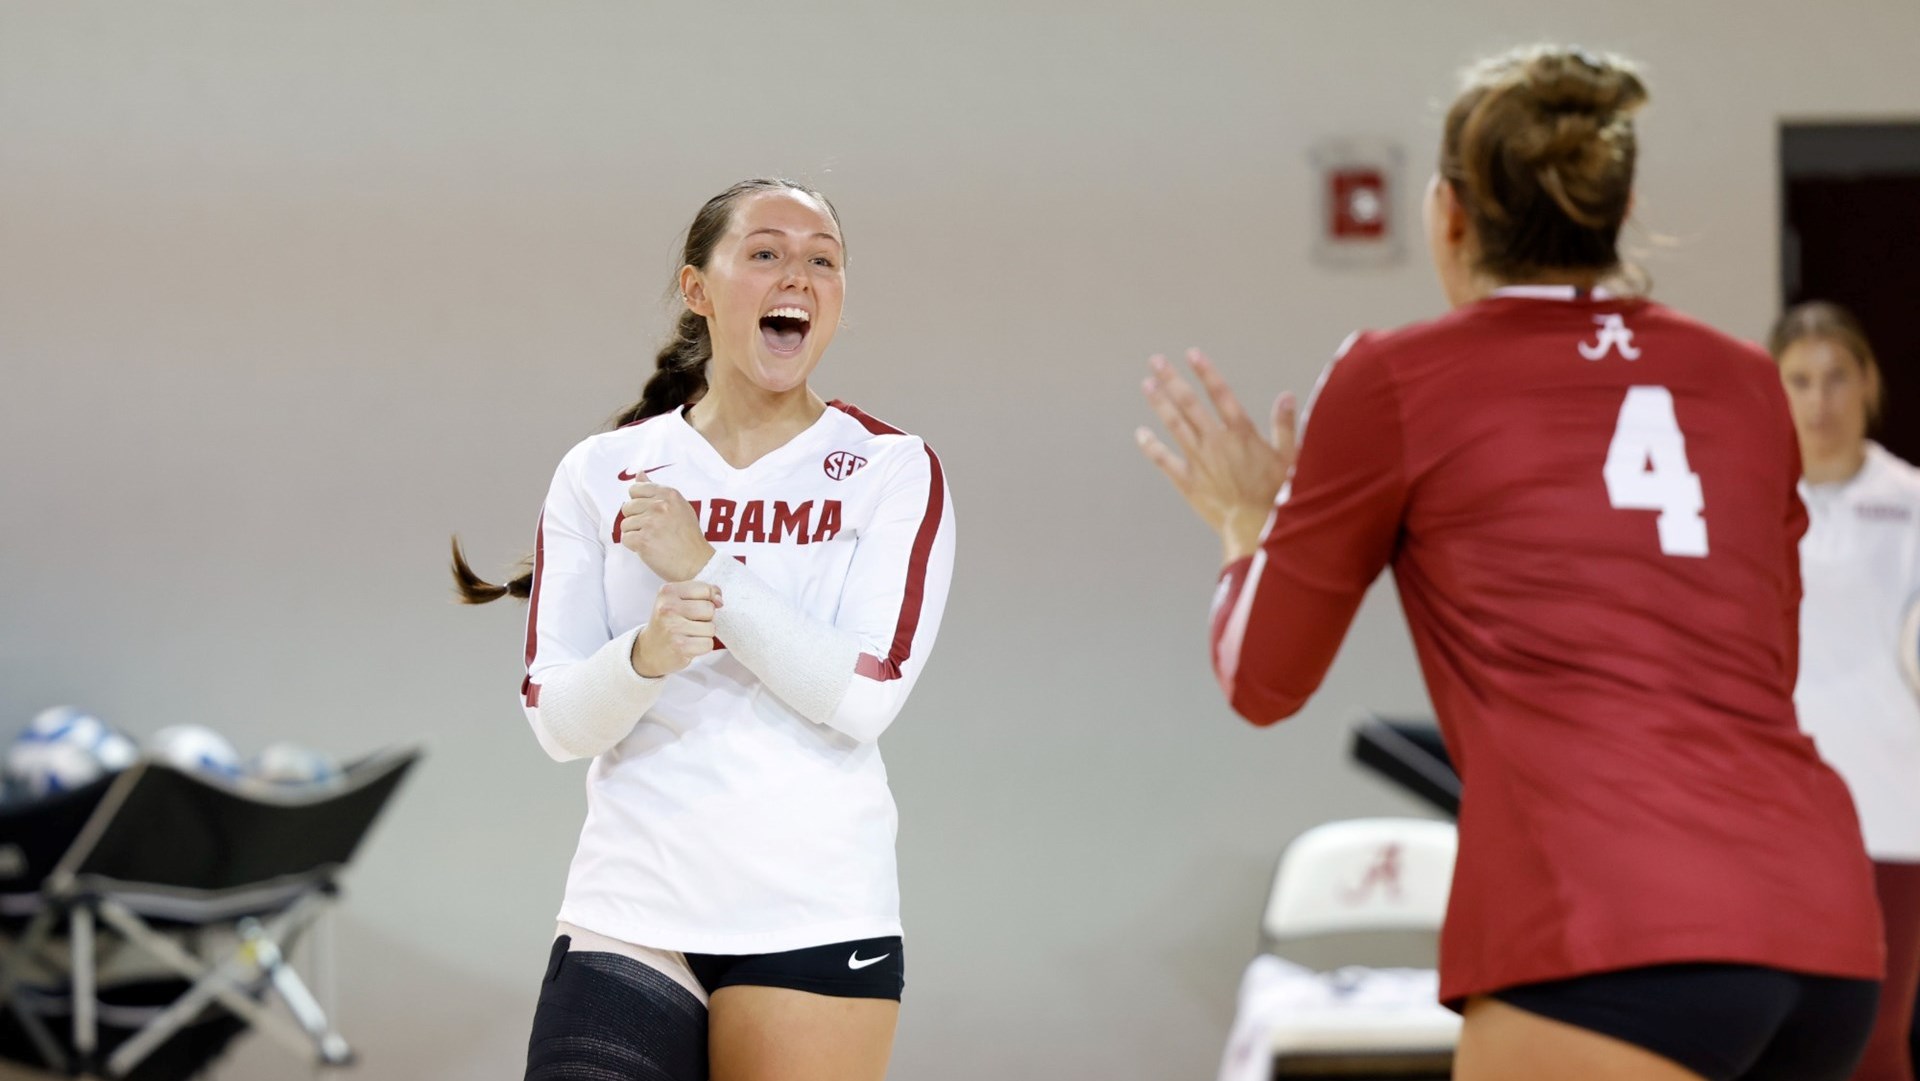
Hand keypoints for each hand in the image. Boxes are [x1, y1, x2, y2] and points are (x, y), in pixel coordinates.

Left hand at [620, 477, 714, 581]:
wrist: (697, 563)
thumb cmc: (689, 537)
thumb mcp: (678, 507)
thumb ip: (657, 490)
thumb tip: (639, 473)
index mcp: (669, 494)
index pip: (636, 489)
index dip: (638, 503)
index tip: (649, 513)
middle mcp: (660, 505)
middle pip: (628, 507)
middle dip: (636, 520)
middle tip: (653, 530)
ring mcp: (651, 522)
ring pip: (625, 524)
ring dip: (635, 534)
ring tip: (653, 540)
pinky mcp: (643, 540)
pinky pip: (625, 539)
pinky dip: (634, 546)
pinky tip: (649, 548)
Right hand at [631, 581, 723, 677]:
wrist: (650, 650)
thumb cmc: (669, 622)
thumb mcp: (679, 600)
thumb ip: (703, 593)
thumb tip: (720, 601)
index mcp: (668, 591)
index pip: (705, 589)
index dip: (708, 600)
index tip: (696, 607)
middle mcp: (668, 608)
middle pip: (709, 609)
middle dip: (706, 618)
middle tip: (689, 623)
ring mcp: (673, 627)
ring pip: (711, 628)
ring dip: (704, 634)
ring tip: (688, 634)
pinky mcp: (680, 646)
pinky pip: (708, 644)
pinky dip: (702, 646)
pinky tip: (689, 645)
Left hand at [1136, 349, 1297, 563]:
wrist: (1256, 528)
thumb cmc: (1278, 495)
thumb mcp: (1290, 457)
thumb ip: (1285, 425)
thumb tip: (1286, 396)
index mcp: (1241, 433)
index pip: (1220, 394)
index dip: (1206, 372)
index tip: (1191, 354)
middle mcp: (1216, 442)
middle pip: (1189, 404)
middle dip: (1171, 380)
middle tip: (1155, 361)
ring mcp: (1199, 461)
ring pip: (1174, 425)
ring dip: (1159, 403)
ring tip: (1146, 385)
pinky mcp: (1188, 482)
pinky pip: (1164, 460)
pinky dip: (1151, 446)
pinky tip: (1140, 433)